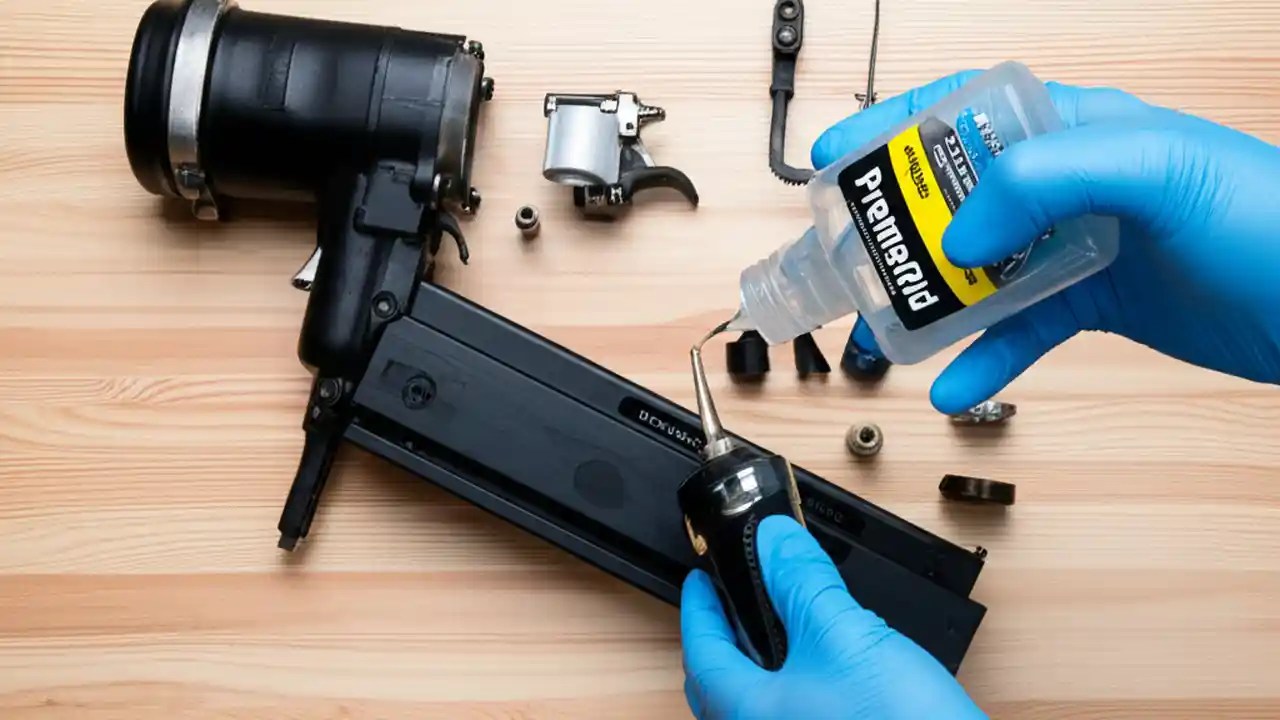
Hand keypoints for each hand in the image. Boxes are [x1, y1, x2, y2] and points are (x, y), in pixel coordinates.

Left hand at [680, 516, 984, 719]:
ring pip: (757, 705)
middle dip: (722, 640)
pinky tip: (822, 667)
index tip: (698, 582)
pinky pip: (793, 714)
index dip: (698, 610)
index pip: (702, 655)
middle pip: (721, 687)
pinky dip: (792, 684)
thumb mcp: (846, 634)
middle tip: (729, 602)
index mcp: (748, 713)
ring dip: (758, 664)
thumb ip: (802, 581)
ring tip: (776, 625)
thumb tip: (772, 540)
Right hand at [814, 72, 1279, 413]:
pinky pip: (1019, 328)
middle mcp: (1069, 180)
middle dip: (896, 228)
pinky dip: (983, 357)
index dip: (896, 131)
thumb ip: (1045, 181)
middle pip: (956, 196)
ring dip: (928, 301)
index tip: (840, 162)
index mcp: (1075, 126)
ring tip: (881, 332)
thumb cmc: (1270, 220)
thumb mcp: (1154, 170)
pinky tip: (955, 382)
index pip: (964, 112)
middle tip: (850, 260)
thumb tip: (958, 228)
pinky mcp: (1094, 301)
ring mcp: (1078, 241)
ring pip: (978, 267)